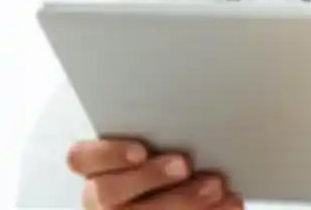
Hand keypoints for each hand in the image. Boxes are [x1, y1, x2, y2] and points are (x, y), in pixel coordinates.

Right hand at [66, 138, 243, 209]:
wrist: (182, 187)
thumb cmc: (171, 153)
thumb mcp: (161, 139)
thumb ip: (162, 130)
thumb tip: (189, 109)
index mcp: (97, 168)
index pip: (81, 158)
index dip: (108, 154)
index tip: (140, 149)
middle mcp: (101, 199)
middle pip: (108, 193)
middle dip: (149, 177)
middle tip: (184, 164)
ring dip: (181, 201)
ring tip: (215, 186)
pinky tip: (230, 203)